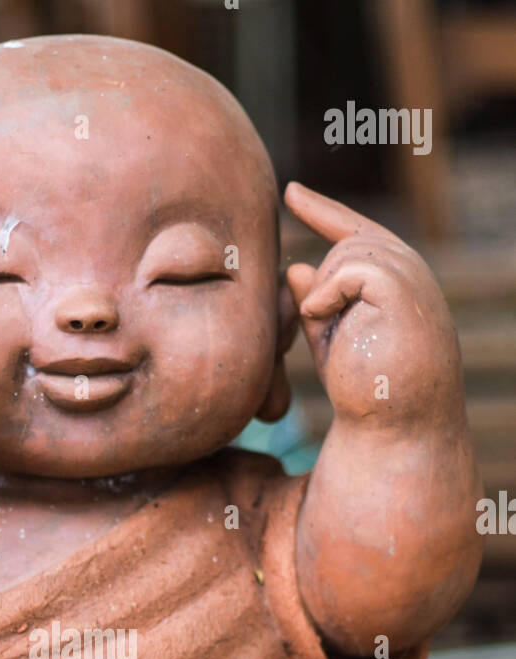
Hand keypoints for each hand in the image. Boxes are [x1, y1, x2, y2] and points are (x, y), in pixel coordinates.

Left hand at [284, 182, 461, 428]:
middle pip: (344, 245)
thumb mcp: (332, 340)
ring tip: (344, 344)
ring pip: (344, 254)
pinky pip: (348, 269)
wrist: (393, 423)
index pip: (357, 233)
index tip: (290, 192)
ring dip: (328, 301)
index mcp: (396, 278)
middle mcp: (409, 269)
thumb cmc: (364, 390)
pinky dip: (330, 297)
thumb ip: (317, 303)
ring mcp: (409, 274)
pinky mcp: (399, 285)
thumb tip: (297, 268)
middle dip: (324, 290)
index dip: (322, 210)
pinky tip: (330, 324)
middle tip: (337, 344)